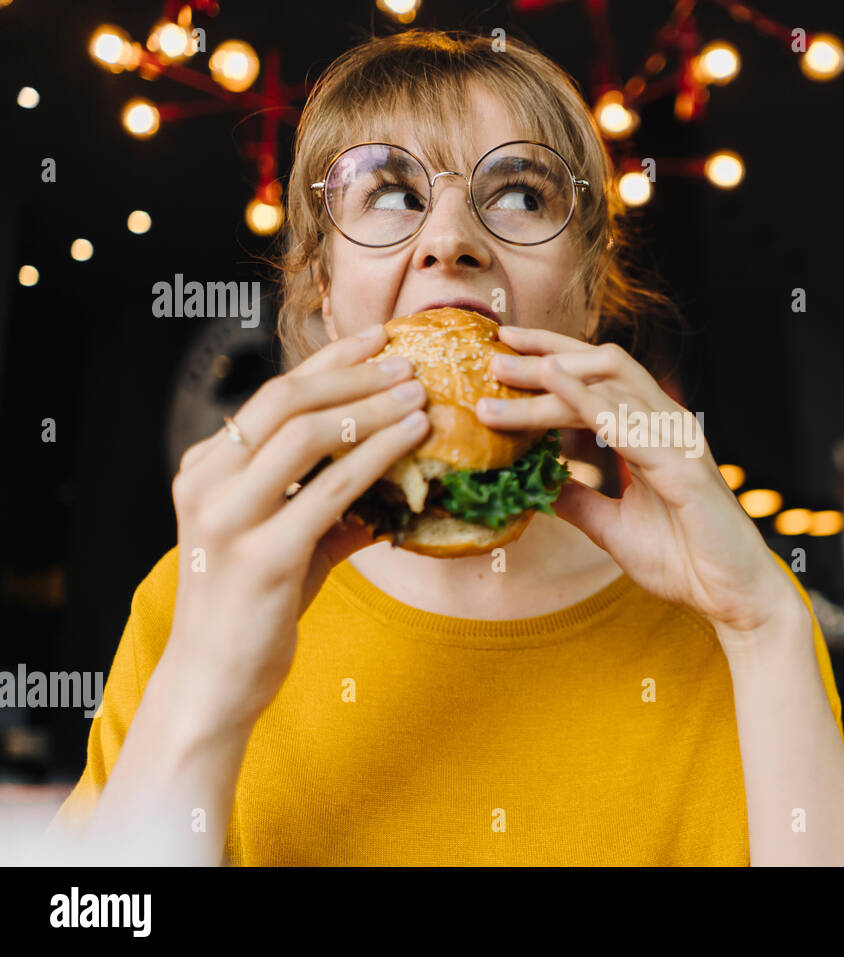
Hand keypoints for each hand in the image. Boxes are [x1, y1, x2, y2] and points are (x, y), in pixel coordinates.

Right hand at [167, 324, 430, 723]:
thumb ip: (330, 502)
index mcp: (206, 468)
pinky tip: (412, 441)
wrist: (214, 680)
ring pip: (306, 434)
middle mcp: (207, 482)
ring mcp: (229, 518)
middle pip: (286, 400)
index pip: (273, 395)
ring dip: (371, 408)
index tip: (379, 339)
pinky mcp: (262, 557)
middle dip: (354, 374)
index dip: (330, 362)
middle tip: (408, 363)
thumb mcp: (287, 539)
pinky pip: (330, 491)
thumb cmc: (253, 608)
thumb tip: (398, 471)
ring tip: (420, 396)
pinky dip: (377, 457)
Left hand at [475, 327, 800, 650]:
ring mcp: (676, 441)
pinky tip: (554, 384)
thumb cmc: (684, 560)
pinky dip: (587, 400)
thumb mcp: (612, 527)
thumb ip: (578, 499)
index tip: (503, 350)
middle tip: (490, 353)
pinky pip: (627, 424)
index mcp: (652, 433)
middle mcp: (666, 425)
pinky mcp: (681, 467)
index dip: (552, 358)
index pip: (599, 379)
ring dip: (552, 376)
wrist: (730, 597)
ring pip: (609, 387)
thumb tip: (536, 485)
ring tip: (503, 370)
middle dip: (545, 354)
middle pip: (602, 367)